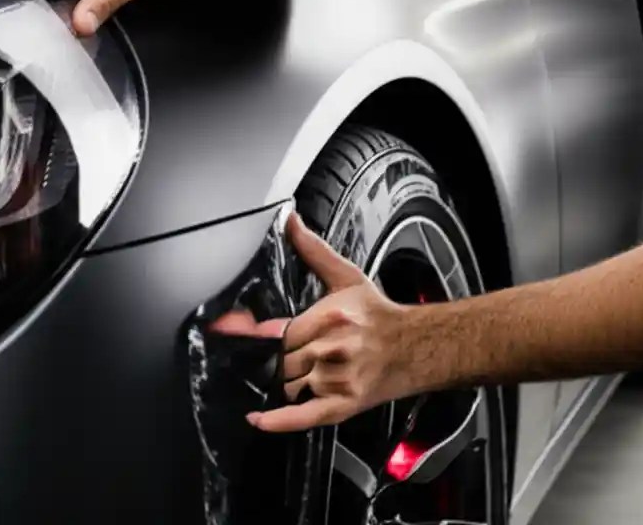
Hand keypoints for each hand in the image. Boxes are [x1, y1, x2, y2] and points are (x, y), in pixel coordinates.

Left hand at [211, 213, 415, 431]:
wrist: (417, 348)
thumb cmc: (378, 314)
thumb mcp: (346, 277)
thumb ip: (313, 251)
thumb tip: (291, 220)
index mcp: (330, 319)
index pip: (278, 332)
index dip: (250, 334)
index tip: (224, 329)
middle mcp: (333, 351)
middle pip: (280, 361)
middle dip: (266, 360)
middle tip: (254, 357)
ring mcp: (339, 381)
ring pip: (288, 385)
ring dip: (278, 382)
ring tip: (278, 374)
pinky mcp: (343, 405)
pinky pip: (305, 416)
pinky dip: (279, 421)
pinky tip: (259, 419)